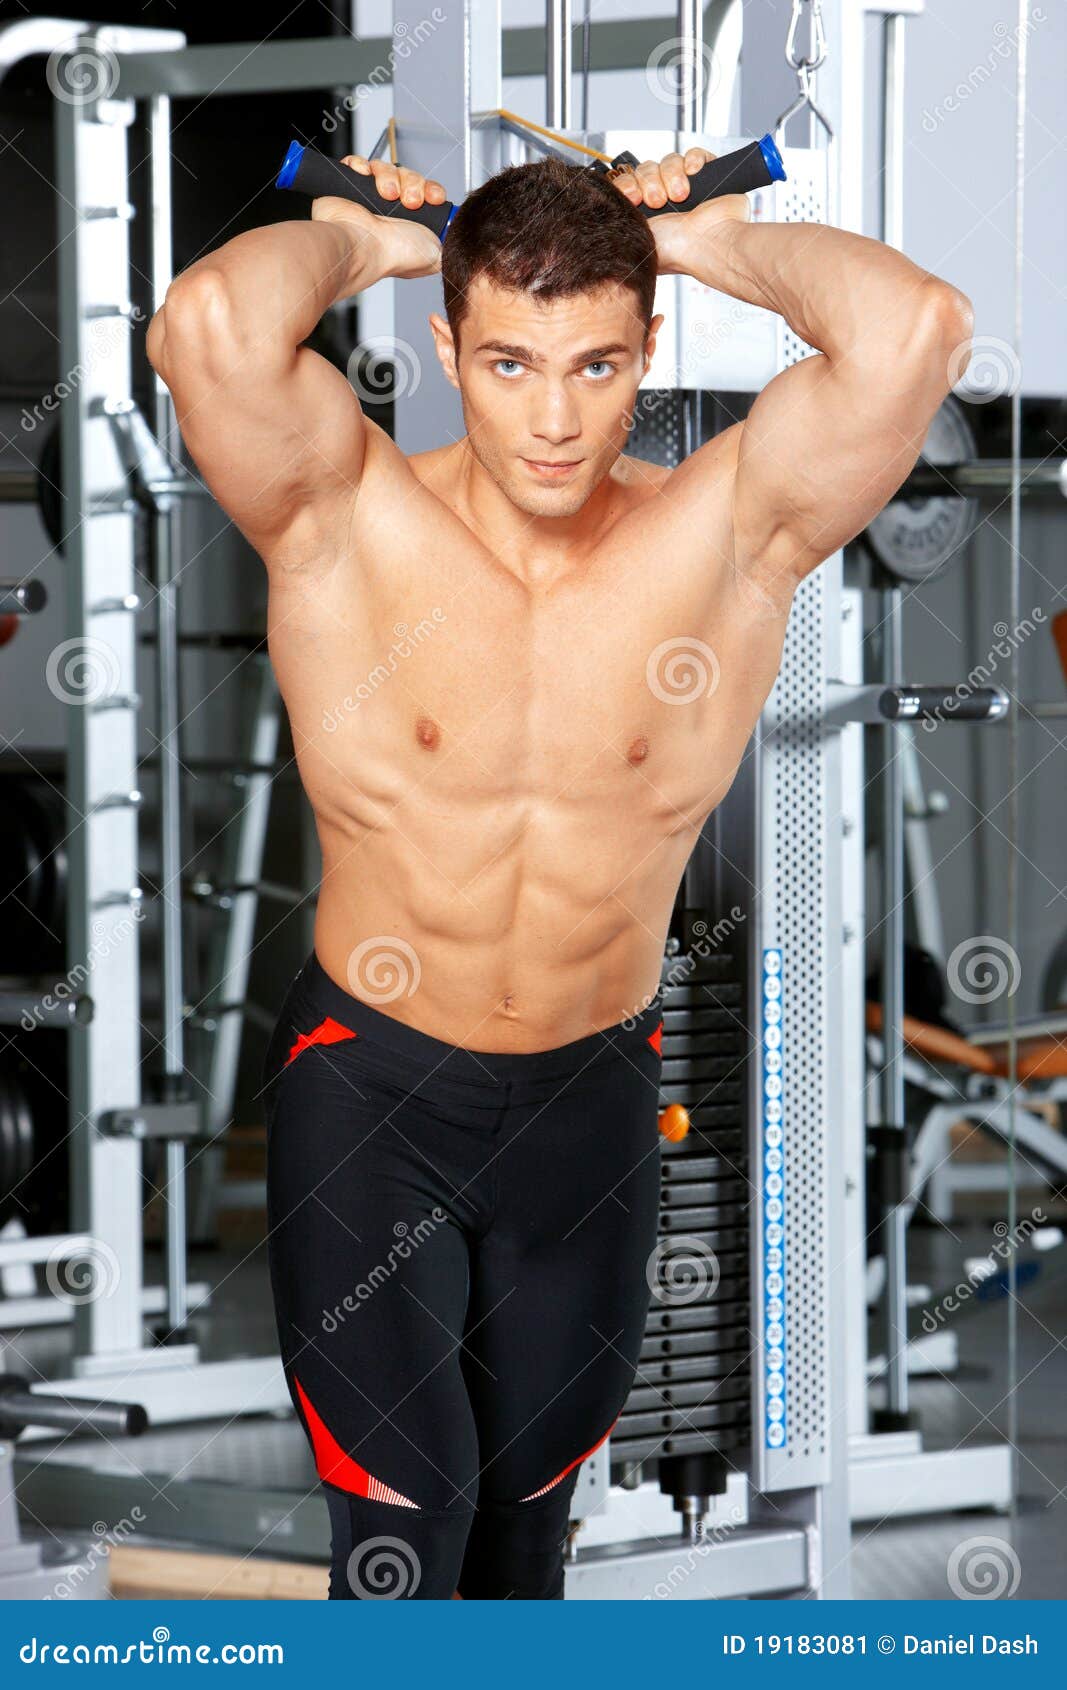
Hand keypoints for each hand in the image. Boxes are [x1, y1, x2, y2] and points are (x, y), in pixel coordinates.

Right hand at [311, 155, 445, 280]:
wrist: (364, 247)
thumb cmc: (395, 254)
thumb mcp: (437, 256)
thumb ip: (447, 244)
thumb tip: (452, 237)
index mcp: (411, 224)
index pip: (426, 194)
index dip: (431, 190)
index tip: (434, 198)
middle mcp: (390, 212)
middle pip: (408, 177)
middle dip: (413, 183)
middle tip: (410, 200)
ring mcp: (369, 199)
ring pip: (386, 168)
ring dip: (389, 176)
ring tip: (387, 193)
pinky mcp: (348, 188)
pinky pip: (358, 163)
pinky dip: (362, 166)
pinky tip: (366, 177)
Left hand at [607, 149, 749, 274]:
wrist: (709, 243)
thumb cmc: (676, 251)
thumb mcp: (635, 239)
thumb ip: (617, 223)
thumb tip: (600, 215)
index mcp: (646, 217)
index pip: (627, 186)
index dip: (627, 186)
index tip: (632, 197)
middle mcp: (664, 202)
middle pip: (645, 170)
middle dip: (648, 182)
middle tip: (657, 200)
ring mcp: (686, 188)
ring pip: (668, 161)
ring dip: (671, 175)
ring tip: (679, 196)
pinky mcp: (707, 177)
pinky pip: (694, 155)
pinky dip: (693, 160)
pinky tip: (693, 173)